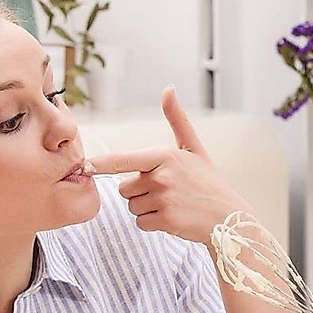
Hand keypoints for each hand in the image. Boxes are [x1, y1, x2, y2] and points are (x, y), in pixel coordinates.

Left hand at [86, 87, 246, 243]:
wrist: (228, 217)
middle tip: (166, 191)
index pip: (123, 160)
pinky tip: (173, 217)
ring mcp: (164, 199)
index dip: (100, 164)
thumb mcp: (194, 148)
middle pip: (125, 188)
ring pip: (132, 206)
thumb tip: (169, 89)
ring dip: (146, 208)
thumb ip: (177, 119)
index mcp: (164, 156)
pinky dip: (153, 223)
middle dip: (139, 191)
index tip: (84, 166)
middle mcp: (162, 176)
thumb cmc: (208, 181)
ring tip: (172, 204)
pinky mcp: (165, 220)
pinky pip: (141, 222)